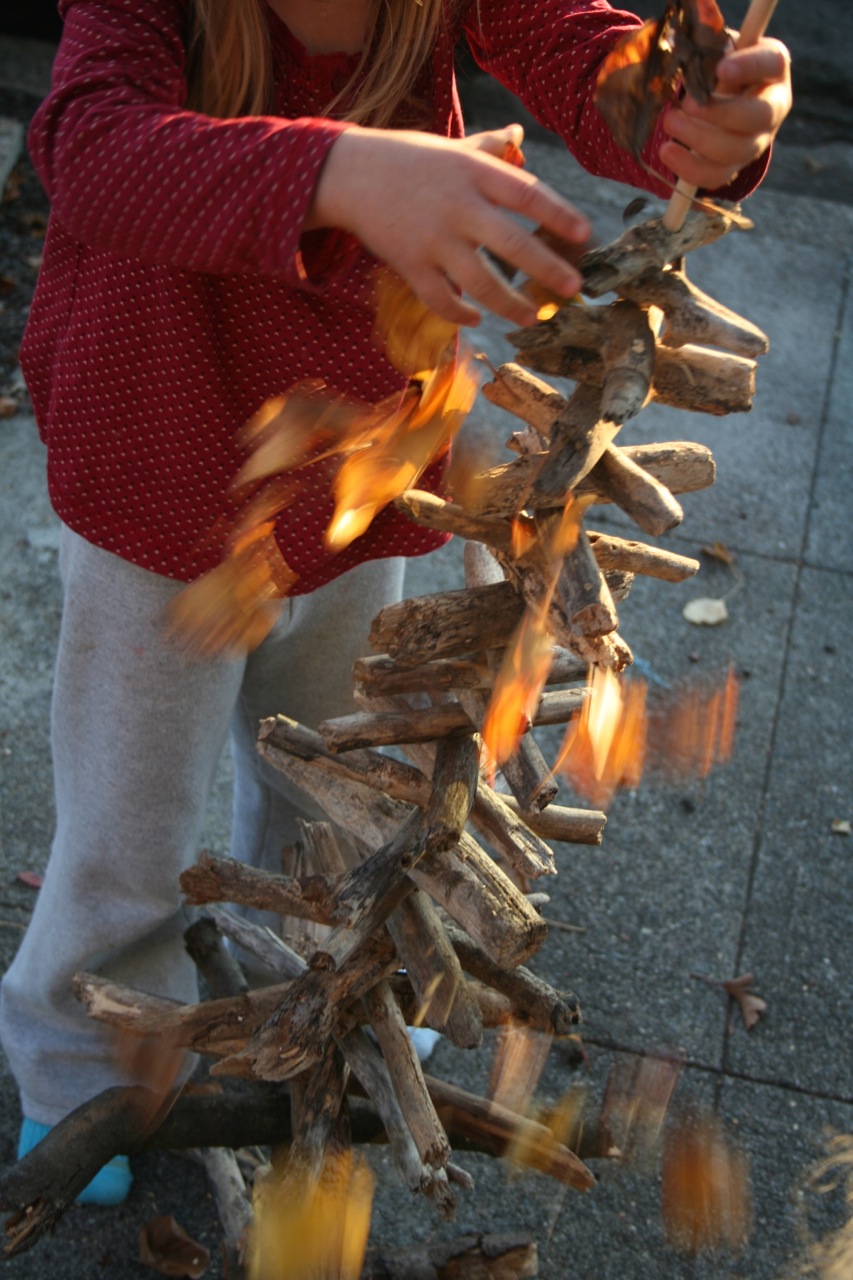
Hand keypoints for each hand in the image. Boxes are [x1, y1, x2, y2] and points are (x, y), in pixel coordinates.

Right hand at [307, 124, 590, 326]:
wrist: (349, 174)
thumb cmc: (406, 159)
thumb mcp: (451, 148)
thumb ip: (487, 147)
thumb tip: (518, 136)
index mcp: (474, 174)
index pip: (528, 194)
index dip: (559, 215)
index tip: (584, 234)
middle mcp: (458, 207)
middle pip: (513, 244)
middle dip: (547, 269)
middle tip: (573, 288)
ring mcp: (434, 240)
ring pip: (480, 282)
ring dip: (510, 305)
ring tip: (530, 318)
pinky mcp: (410, 265)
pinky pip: (442, 300)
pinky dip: (461, 313)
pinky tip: (477, 317)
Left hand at [658, 38, 791, 191]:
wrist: (720, 100)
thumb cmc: (718, 71)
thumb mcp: (717, 52)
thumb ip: (710, 45)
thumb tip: (685, 33)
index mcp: (772, 69)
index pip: (771, 63)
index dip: (748, 67)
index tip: (720, 68)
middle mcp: (773, 107)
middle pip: (758, 116)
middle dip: (720, 113)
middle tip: (686, 105)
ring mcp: (756, 141)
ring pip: (738, 150)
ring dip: (699, 139)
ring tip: (669, 123)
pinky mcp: (735, 166)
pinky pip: (717, 176)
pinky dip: (689, 168)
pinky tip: (667, 152)